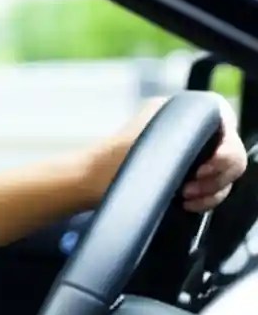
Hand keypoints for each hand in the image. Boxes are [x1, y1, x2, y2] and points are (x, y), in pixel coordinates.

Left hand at [89, 94, 246, 212]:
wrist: (84, 184)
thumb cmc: (108, 163)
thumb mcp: (150, 143)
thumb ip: (186, 136)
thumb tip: (216, 149)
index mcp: (176, 110)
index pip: (224, 120)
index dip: (226, 147)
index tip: (205, 168)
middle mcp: (184, 128)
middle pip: (230, 150)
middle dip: (219, 174)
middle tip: (193, 187)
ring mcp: (185, 153)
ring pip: (223, 172)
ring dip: (213, 189)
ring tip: (187, 197)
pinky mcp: (182, 176)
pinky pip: (210, 187)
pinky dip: (206, 198)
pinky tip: (188, 204)